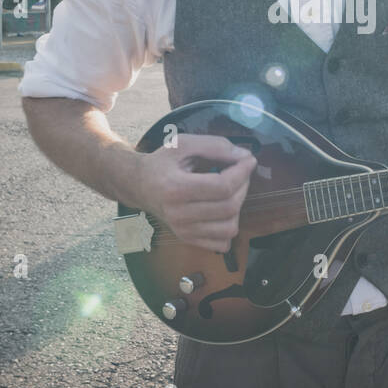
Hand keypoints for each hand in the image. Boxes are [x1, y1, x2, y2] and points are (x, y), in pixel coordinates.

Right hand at [135, 134, 257, 252]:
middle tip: (240, 171)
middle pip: (229, 206)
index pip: (222, 186)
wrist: (139, 185)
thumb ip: (215, 146)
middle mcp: (178, 214)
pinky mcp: (187, 239)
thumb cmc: (163, 162)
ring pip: (230, 227)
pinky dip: (230, 227)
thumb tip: (244, 156)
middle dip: (243, 185)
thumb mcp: (184, 143)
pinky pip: (222, 243)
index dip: (242, 172)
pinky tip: (223, 209)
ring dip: (239, 206)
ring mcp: (182, 230)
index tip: (248, 160)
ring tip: (231, 190)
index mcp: (175, 188)